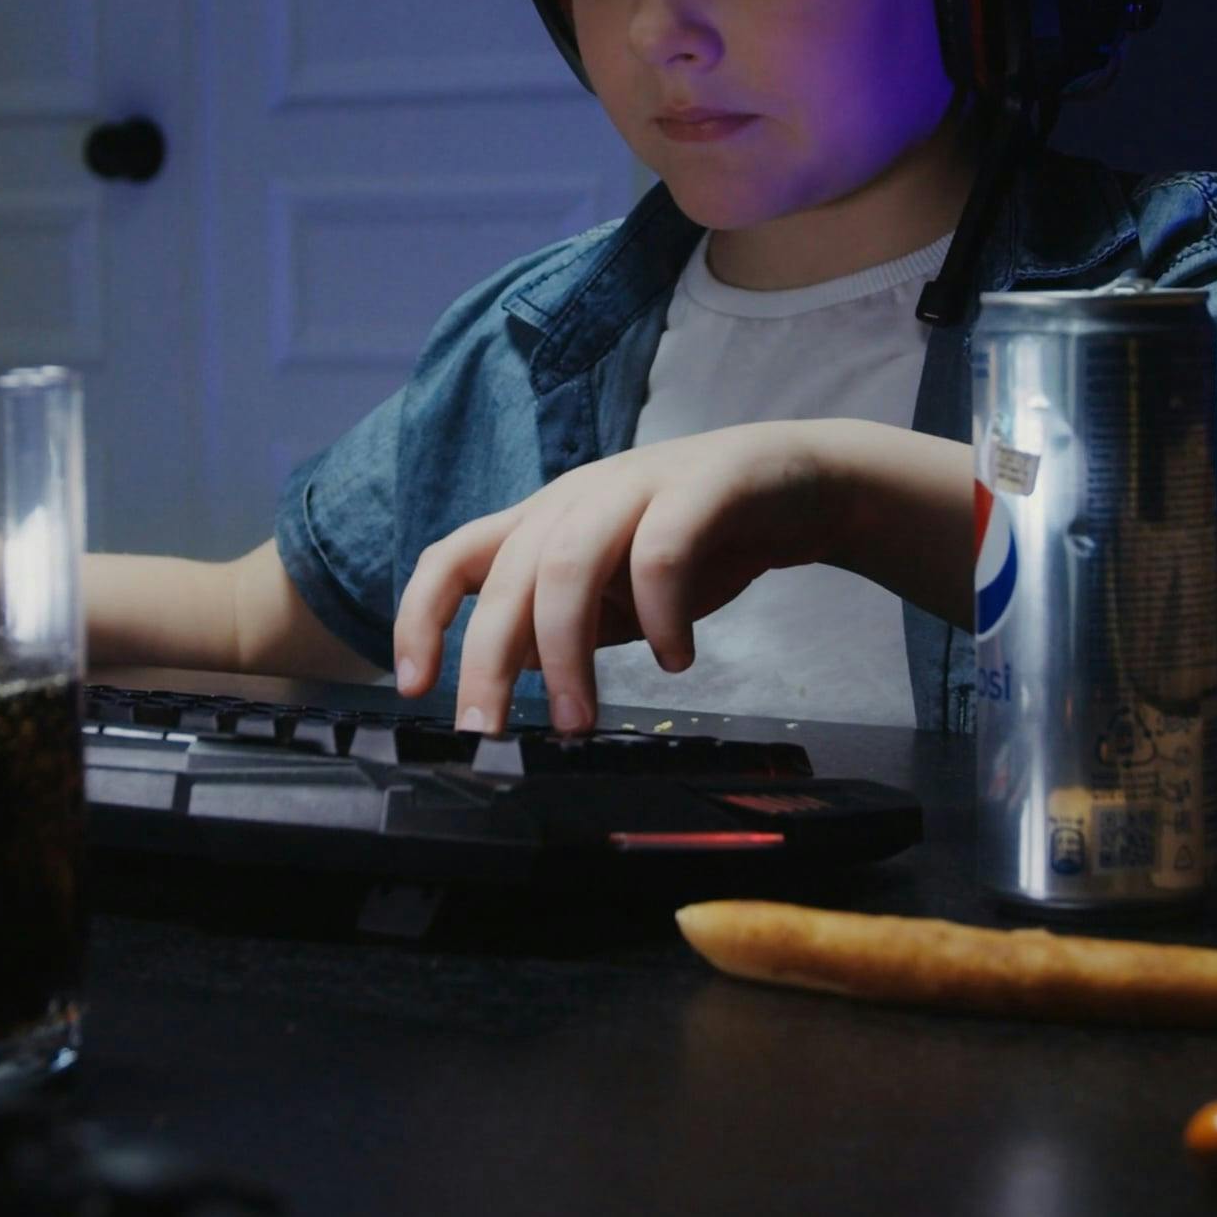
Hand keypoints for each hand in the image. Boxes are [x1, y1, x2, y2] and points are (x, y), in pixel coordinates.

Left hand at [388, 421, 884, 734]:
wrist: (800, 484)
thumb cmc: (699, 544)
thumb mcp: (613, 596)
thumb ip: (562, 627)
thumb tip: (512, 675)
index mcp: (544, 523)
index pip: (453, 557)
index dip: (422, 617)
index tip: (416, 686)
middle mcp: (577, 499)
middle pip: (507, 576)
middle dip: (488, 660)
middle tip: (490, 732)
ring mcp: (635, 486)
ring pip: (569, 564)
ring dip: (568, 653)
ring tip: (581, 721)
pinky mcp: (700, 489)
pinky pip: (661, 551)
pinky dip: (661, 614)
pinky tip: (676, 659)